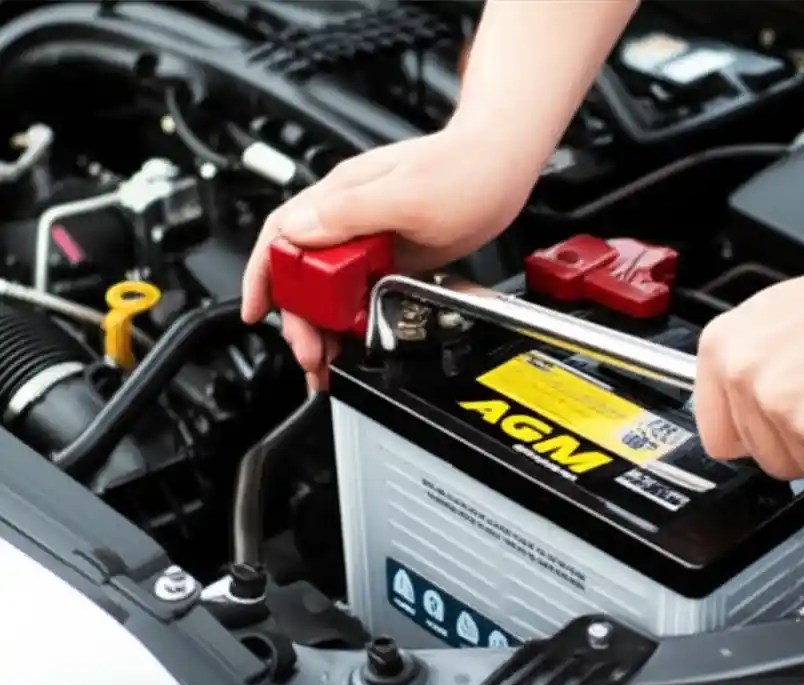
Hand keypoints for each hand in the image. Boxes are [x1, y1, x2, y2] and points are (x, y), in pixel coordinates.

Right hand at [240, 120, 542, 388]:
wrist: (504, 165)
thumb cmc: (465, 166)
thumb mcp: (405, 194)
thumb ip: (349, 213)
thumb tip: (298, 231)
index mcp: (340, 196)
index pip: (282, 236)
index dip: (263, 275)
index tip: (258, 311)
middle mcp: (349, 215)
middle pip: (304, 272)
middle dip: (298, 317)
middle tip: (310, 352)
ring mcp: (371, 236)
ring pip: (331, 288)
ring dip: (324, 325)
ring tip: (326, 360)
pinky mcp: (394, 254)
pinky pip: (361, 291)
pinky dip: (352, 320)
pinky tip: (355, 340)